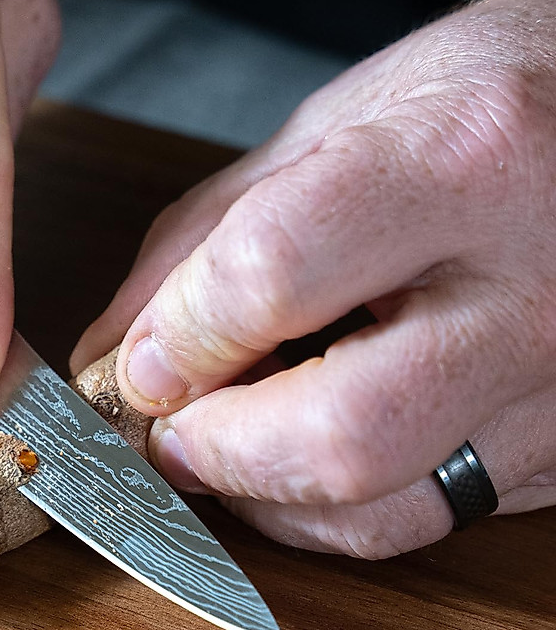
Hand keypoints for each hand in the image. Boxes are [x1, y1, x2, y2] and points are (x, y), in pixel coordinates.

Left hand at [71, 0, 555, 557]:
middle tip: (166, 428)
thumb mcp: (331, 125)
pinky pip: (415, 524)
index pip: (272, 280)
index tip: (136, 366)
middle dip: (212, 450)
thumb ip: (206, 241)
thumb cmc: (484, 105)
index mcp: (462, 163)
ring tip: (230, 438)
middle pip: (336, 436)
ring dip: (260, 496)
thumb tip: (116, 357)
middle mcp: (530, 292)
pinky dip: (325, 512)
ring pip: (375, 510)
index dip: (175, 341)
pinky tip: (296, 463)